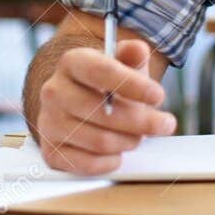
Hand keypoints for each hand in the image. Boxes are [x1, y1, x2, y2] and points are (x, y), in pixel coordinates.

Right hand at [34, 39, 177, 174]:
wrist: (80, 104)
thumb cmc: (107, 84)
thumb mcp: (122, 64)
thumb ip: (132, 55)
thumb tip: (138, 49)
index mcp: (72, 62)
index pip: (100, 71)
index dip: (133, 85)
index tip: (159, 96)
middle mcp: (54, 91)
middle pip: (104, 112)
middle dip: (142, 121)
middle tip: (164, 124)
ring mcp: (49, 122)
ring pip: (100, 141)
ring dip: (129, 141)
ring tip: (140, 135)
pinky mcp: (52, 151)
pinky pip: (89, 164)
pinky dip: (111, 161)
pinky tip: (119, 152)